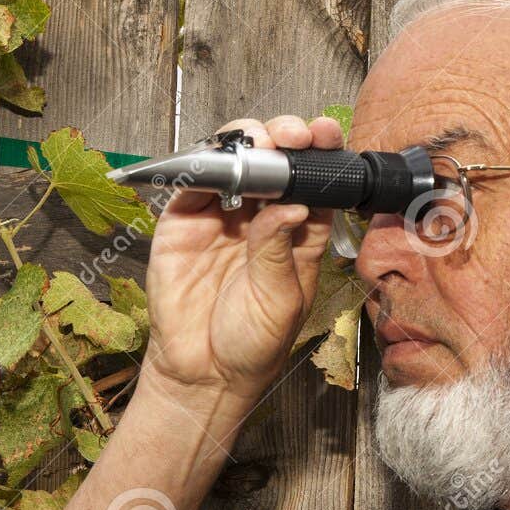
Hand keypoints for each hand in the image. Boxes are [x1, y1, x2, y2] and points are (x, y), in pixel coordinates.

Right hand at [141, 115, 341, 400]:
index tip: (325, 136)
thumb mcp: (281, 299)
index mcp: (298, 231)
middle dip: (284, 137)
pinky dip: (203, 165)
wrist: (204, 373)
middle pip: (274, 159)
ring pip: (234, 160)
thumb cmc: (253, 341)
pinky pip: (192, 181)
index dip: (321, 152)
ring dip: (246, 142)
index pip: (313, 179)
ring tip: (257, 146)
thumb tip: (291, 205)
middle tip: (290, 137)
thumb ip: (280, 250)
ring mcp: (221, 214)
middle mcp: (261, 216)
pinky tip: (218, 167)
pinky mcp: (183, 220)